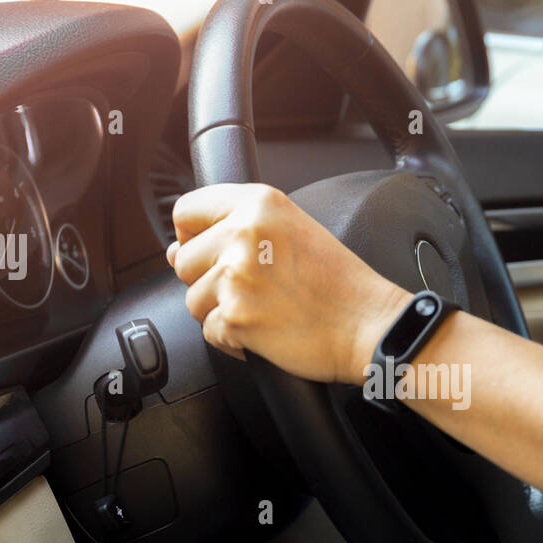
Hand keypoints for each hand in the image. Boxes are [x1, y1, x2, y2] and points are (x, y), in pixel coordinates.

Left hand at [169, 183, 410, 384]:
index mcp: (259, 204)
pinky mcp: (236, 317)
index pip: (186, 211)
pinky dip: (233, 338)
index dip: (193, 236)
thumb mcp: (293, 229)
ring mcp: (237, 277)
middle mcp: (244, 234)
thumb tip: (173, 251)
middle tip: (255, 288)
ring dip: (221, 312)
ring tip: (264, 309)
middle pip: (184, 261)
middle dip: (209, 280)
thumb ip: (235, 228)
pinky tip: (266, 330)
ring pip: (193, 300)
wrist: (368, 325)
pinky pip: (209, 331)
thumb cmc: (339, 283)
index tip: (214, 252)